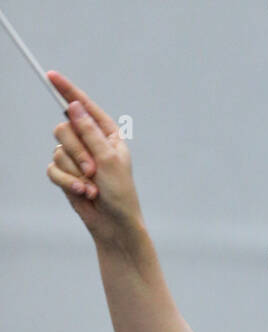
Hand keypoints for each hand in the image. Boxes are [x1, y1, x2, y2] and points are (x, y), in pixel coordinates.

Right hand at [45, 71, 144, 244]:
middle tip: (93, 170)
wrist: (114, 225)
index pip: (83, 106)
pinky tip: (83, 193)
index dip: (67, 90)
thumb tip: (74, 106)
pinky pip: (53, 169)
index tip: (51, 76)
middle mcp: (90, 142)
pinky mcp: (66, 175)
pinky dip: (67, 182)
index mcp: (106, 133)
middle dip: (77, 152)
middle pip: (65, 129)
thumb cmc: (120, 193)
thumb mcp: (108, 160)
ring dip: (75, 172)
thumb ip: (90, 133)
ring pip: (58, 150)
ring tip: (92, 186)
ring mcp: (76, 158)